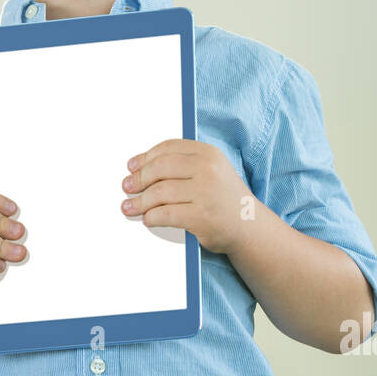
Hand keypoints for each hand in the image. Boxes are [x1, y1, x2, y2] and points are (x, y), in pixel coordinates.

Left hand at [120, 140, 252, 255]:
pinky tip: (147, 218)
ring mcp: (206, 193)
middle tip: (127, 186)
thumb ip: (182, 165)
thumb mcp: (211, 171)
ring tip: (129, 207)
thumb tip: (140, 168)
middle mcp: (208, 170)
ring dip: (139, 201)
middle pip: (160, 169)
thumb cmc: (224, 198)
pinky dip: (151, 217)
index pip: (168, 149)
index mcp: (209, 154)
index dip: (145, 157)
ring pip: (159, 193)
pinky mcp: (202, 217)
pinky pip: (166, 215)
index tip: (132, 166)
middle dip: (138, 179)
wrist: (249, 226)